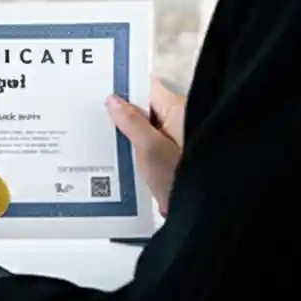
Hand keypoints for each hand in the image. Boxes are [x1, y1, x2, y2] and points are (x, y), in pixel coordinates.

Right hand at [106, 78, 185, 215]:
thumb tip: (113, 100)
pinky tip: (120, 157)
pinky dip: (137, 148)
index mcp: (179, 109)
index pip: (147, 87)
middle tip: (95, 118)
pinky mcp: (174, 156)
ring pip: (146, 127)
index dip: (124, 87)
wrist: (205, 213)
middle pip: (145, 107)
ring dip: (128, 134)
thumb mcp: (150, 149)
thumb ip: (131, 122)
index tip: (101, 91)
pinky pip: (151, 143)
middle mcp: (181, 120)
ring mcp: (178, 138)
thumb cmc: (181, 179)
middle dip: (121, 113)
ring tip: (101, 138)